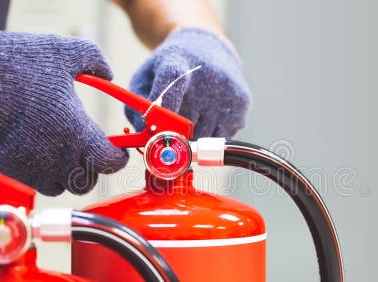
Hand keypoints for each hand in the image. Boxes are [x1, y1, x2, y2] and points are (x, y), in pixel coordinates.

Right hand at [0, 26, 127, 195]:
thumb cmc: (16, 64)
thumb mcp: (66, 52)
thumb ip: (95, 61)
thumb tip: (108, 73)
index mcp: (77, 134)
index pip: (110, 164)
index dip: (116, 157)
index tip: (114, 150)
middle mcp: (54, 159)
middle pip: (84, 182)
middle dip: (88, 168)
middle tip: (84, 149)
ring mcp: (26, 168)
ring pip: (55, 186)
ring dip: (60, 173)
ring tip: (54, 149)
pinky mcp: (1, 168)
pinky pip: (24, 179)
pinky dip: (30, 169)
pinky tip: (24, 146)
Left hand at [126, 28, 250, 137]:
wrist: (207, 48)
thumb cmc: (172, 68)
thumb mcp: (147, 76)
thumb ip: (136, 106)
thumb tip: (143, 135)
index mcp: (176, 62)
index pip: (172, 83)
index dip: (164, 108)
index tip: (156, 128)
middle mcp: (206, 74)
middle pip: (186, 120)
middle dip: (174, 134)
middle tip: (168, 132)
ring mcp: (227, 88)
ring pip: (205, 134)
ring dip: (194, 136)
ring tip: (190, 117)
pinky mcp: (242, 101)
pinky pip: (223, 135)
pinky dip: (212, 134)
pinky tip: (207, 116)